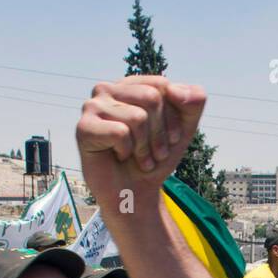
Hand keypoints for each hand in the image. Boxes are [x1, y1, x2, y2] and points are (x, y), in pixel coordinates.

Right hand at [77, 76, 206, 209]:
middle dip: (160, 133)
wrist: (136, 192)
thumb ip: (194, 101)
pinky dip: (127, 152)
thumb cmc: (156, 158)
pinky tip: (120, 157)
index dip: (173, 118)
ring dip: (145, 147)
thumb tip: (175, 89)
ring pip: (137, 117)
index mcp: (130, 85)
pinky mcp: (83, 127)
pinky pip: (120, 133)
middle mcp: (108, 90)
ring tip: (139, 158)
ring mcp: (92, 106)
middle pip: (151, 98)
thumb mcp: (184, 128)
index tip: (172, 139)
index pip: (162, 86)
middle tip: (155, 154)